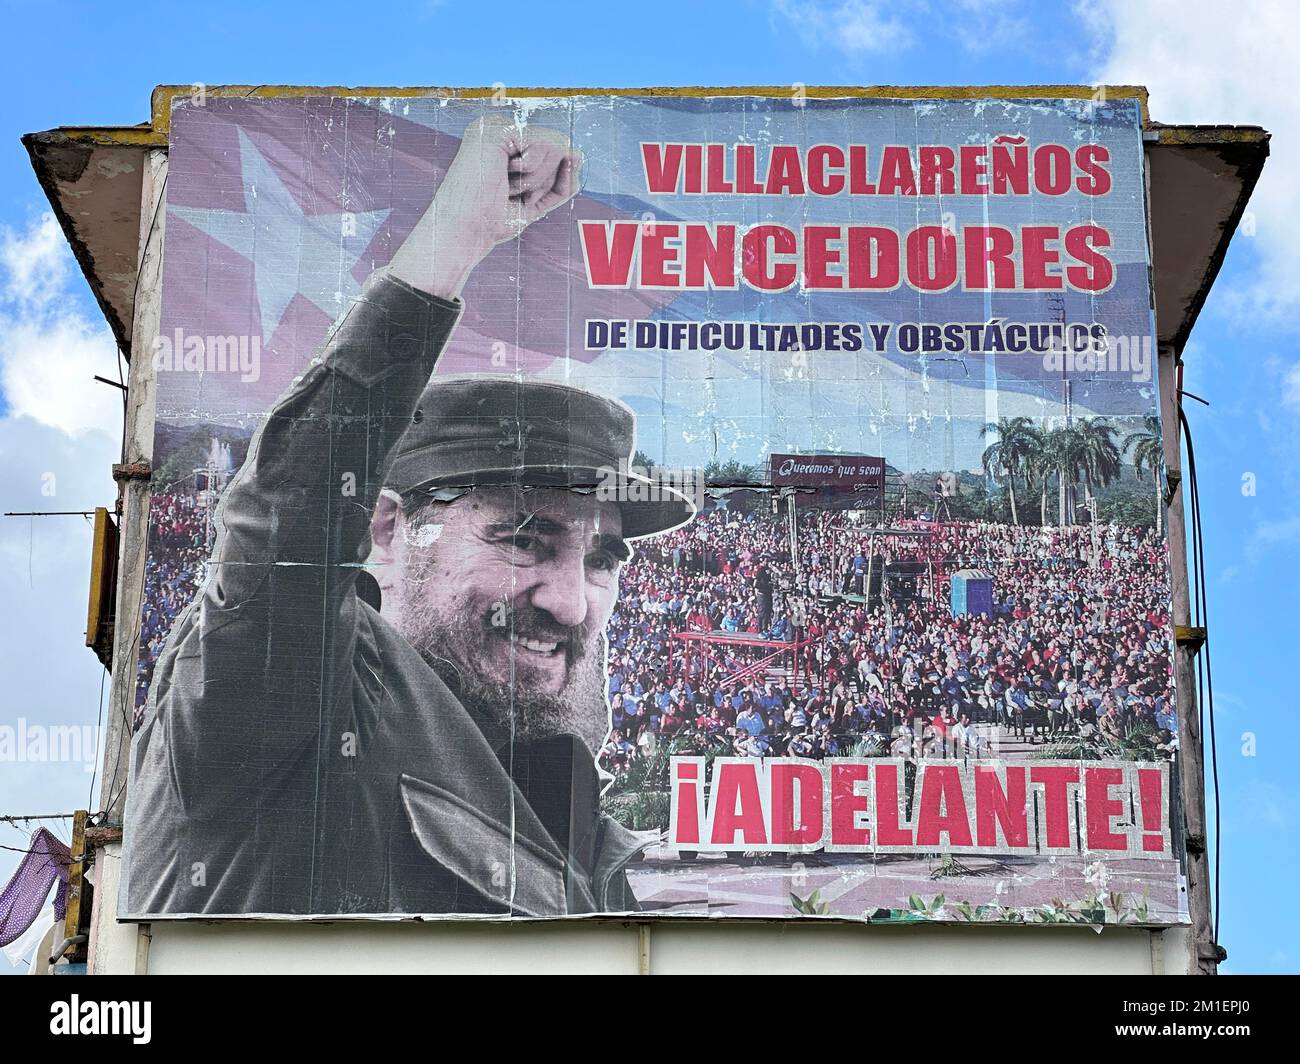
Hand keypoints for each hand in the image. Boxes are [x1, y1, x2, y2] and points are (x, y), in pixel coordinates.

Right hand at [388, 114, 582, 299]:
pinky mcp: (498, 129)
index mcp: (507, 147)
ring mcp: (498, 127)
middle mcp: (502, 132)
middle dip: (544, 182)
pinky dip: (531, 172)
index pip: (555, 155)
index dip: (548, 184)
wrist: (465, 232)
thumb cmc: (492, 223)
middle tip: (511, 194)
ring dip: (536, 180)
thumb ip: (559, 180)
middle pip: (558, 148)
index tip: (518, 199)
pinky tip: (504, 177)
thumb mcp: (537, 201)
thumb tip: (578, 153)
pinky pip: (543, 144)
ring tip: (505, 187)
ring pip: (554, 145)